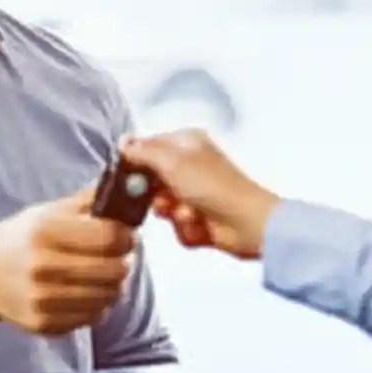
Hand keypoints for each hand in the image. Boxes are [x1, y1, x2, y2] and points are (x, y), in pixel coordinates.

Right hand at [0, 188, 133, 334]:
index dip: (127, 237)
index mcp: (47, 231)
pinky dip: (96, 305)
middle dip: (124, 262)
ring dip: (113, 285)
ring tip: (101, 274)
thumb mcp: (49, 211)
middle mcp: (43, 266)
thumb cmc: (22, 238)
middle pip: (114, 270)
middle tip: (119, 256)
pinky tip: (83, 291)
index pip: (110, 237)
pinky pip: (93, 317)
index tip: (128, 236)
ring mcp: (43, 299)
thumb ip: (89, 201)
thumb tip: (129, 188)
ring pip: (108, 296)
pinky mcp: (43, 323)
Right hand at [120, 130, 280, 259]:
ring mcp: (197, 194)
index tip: (127, 175)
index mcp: (187, 143)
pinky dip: (187, 229)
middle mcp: (191, 166)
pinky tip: (201, 226)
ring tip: (189, 214)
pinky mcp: (201, 219)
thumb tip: (123, 143)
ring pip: (163, 207)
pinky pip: (177, 226)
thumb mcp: (171, 162)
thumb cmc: (214, 187)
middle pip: (153, 180)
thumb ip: (142, 151)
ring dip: (172, 214)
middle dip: (156, 195)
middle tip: (164, 199)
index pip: (147, 148)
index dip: (136, 162)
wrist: (248, 224)